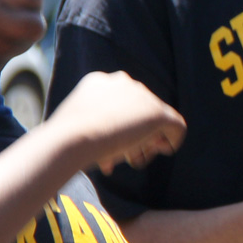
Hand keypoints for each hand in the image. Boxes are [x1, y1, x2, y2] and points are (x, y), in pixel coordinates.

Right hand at [45, 71, 185, 173]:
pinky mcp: (157, 113)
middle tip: (128, 158)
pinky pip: (177, 126)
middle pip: (140, 110)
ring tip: (135, 159)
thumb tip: (112, 150)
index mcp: (99, 82)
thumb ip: (95, 127)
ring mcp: (142, 96)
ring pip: (156, 119)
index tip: (111, 147)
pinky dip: (173, 140)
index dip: (118, 126)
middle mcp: (122, 82)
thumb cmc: (65, 141)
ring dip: (148, 141)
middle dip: (135, 135)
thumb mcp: (75, 127)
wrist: (70, 139)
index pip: (120, 104)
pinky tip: (161, 151)